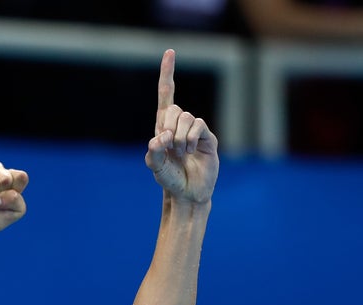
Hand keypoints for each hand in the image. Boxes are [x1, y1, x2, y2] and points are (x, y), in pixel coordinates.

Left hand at [145, 50, 218, 204]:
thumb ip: (154, 152)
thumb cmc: (169, 179)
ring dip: (179, 136)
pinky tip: (189, 151)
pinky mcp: (208, 138)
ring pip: (186, 117)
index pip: (166, 94)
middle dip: (168, 126)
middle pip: (173, 108)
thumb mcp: (155, 166)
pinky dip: (191, 138)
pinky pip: (199, 125)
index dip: (167, 74)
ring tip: (180, 153)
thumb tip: (160, 137)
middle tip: (169, 146)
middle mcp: (180, 124)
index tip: (170, 52)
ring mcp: (195, 130)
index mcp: (164, 126)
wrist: (187, 193)